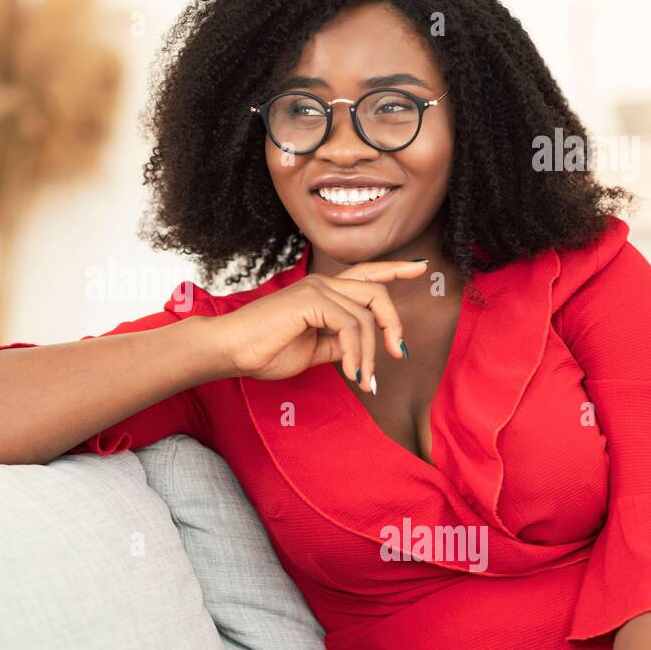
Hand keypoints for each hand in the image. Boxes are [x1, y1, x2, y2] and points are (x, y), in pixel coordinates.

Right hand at [207, 259, 428, 391]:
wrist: (230, 350)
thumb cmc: (263, 351)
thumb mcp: (312, 350)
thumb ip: (338, 344)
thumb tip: (361, 350)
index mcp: (322, 291)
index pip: (366, 274)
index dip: (395, 269)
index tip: (420, 269)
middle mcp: (322, 283)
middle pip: (376, 293)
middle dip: (393, 325)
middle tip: (396, 356)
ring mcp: (316, 289)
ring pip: (366, 315)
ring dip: (370, 354)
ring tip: (363, 380)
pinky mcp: (310, 301)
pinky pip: (351, 326)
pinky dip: (356, 353)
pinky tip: (351, 373)